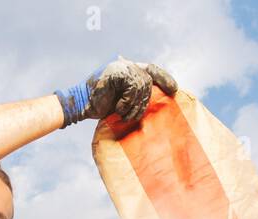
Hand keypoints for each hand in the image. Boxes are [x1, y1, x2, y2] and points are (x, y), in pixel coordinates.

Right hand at [55, 57, 177, 126]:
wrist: (83, 105)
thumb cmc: (104, 106)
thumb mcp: (127, 100)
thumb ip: (140, 95)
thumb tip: (163, 97)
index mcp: (129, 69)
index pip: (151, 69)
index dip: (164, 78)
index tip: (174, 89)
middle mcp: (126, 64)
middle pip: (148, 81)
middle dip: (143, 102)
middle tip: (132, 116)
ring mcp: (120, 66)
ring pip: (142, 85)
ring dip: (135, 105)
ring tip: (124, 114)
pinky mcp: (115, 71)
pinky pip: (132, 86)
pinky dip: (127, 101)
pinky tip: (119, 108)